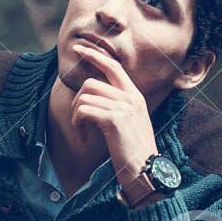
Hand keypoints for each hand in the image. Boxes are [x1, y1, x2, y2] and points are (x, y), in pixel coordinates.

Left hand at [70, 40, 156, 180]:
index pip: (113, 66)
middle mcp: (131, 98)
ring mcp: (123, 108)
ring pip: (85, 96)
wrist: (146, 171)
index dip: (94, 55)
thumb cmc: (134, 153)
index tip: (77, 49)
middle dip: (77, 101)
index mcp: (135, 96)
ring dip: (76, 116)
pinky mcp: (114, 120)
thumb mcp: (129, 124)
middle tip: (78, 121)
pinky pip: (84, 110)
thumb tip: (93, 101)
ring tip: (82, 133)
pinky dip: (77, 124)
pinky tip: (84, 139)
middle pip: (91, 83)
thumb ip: (117, 108)